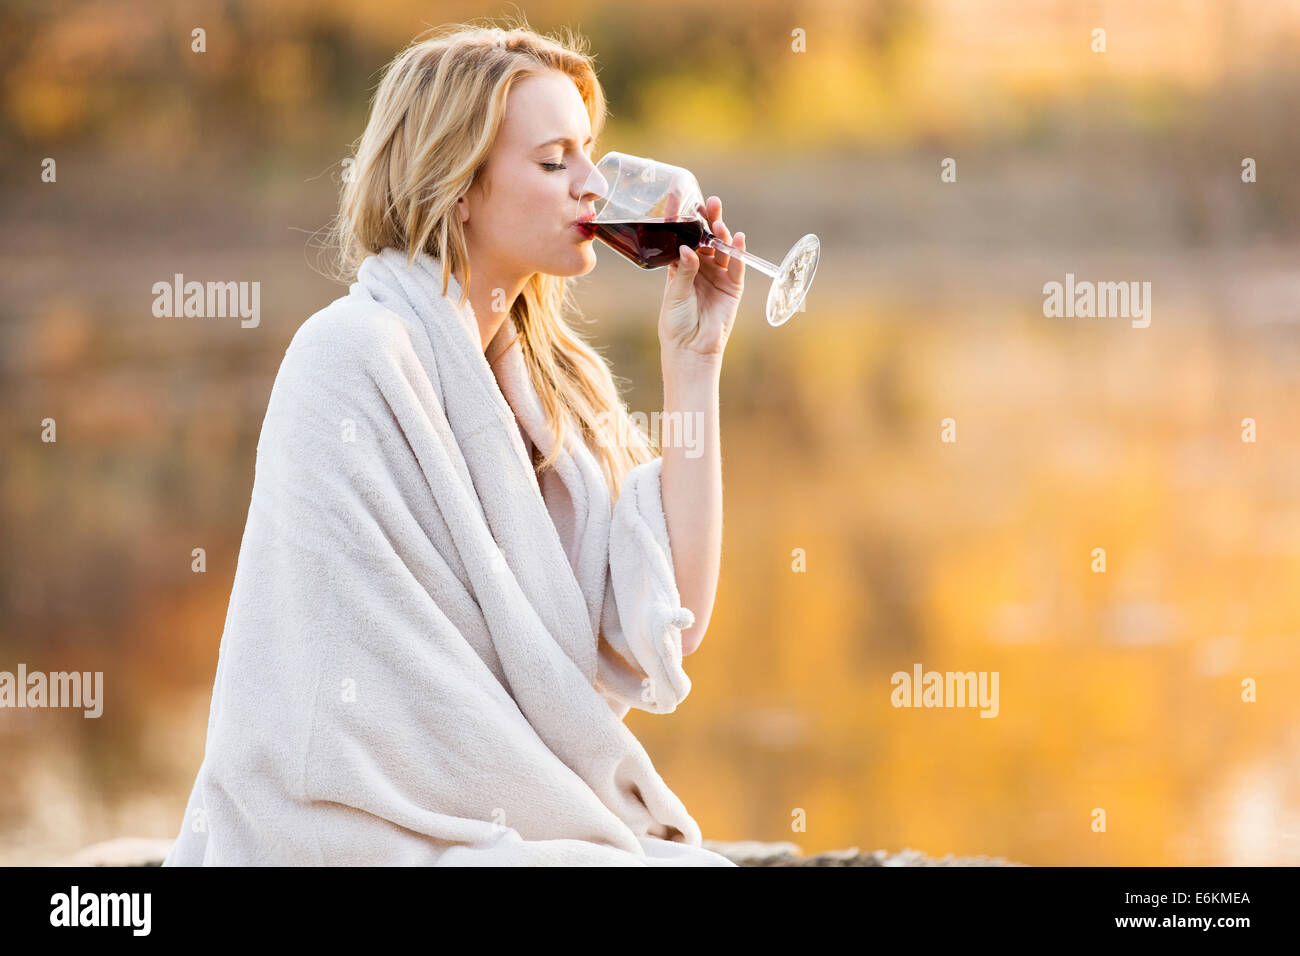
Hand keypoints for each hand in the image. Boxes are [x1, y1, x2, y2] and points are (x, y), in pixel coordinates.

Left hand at [658, 195, 744, 361]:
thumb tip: (688, 248)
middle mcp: (701, 268)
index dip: (684, 220)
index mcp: (681, 266)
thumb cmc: (676, 322)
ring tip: (719, 223)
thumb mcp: (675, 294)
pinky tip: (737, 238)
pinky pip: (737, 266)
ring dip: (722, 234)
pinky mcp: (733, 287)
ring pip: (722, 249)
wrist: (691, 348)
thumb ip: (683, 271)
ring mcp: (718, 276)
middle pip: (706, 239)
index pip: (684, 237)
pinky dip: (738, 252)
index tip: (683, 200)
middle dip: (708, 221)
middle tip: (710, 203)